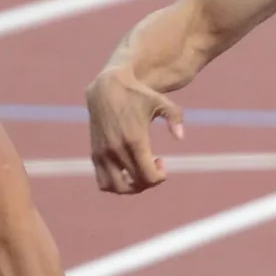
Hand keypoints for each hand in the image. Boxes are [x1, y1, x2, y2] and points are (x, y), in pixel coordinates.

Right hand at [84, 68, 182, 193]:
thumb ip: (175, 118)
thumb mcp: (162, 102)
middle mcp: (116, 150)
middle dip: (149, 180)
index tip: (162, 162)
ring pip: (115, 188)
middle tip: (155, 163)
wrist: (108, 87)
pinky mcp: (95, 153)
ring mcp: (103, 153)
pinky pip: (102, 181)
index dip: (160, 177)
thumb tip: (180, 137)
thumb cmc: (139, 95)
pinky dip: (114, 184)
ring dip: (130, 187)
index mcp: (134, 140)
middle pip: (135, 184)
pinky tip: (125, 171)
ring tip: (139, 173)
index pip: (148, 177)